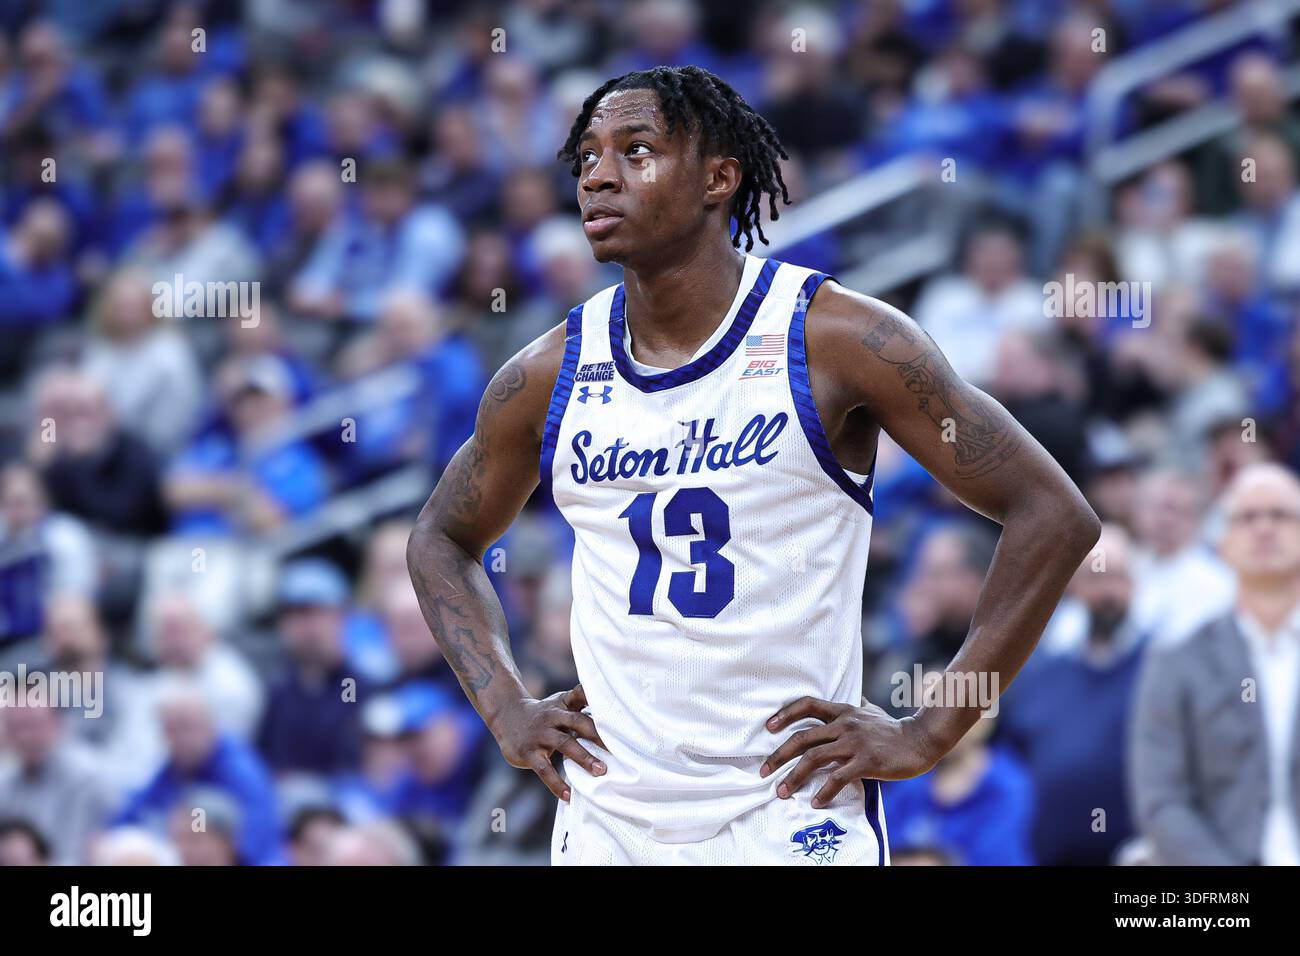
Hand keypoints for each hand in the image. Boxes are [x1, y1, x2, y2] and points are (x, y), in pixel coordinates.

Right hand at [492, 684, 606, 801]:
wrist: (507, 715)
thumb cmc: (544, 713)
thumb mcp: (560, 704)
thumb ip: (581, 709)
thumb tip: (613, 723)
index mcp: (563, 703)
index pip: (581, 694)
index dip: (595, 698)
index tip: (614, 710)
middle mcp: (553, 716)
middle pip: (578, 721)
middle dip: (597, 735)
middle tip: (617, 750)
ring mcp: (540, 734)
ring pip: (564, 743)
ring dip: (584, 758)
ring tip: (600, 771)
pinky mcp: (529, 752)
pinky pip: (544, 769)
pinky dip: (557, 783)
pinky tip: (568, 795)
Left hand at [760, 696, 939, 808]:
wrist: (920, 740)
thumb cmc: (893, 728)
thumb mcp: (870, 711)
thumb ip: (855, 708)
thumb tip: (852, 701)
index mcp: (843, 711)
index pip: (807, 705)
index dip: (785, 714)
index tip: (768, 727)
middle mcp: (844, 724)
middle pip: (802, 737)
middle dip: (778, 756)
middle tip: (764, 771)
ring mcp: (854, 743)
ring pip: (814, 759)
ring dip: (794, 777)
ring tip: (782, 792)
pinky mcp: (866, 762)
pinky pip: (837, 778)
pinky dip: (824, 791)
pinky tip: (816, 801)